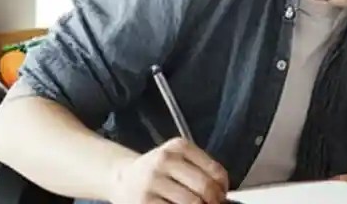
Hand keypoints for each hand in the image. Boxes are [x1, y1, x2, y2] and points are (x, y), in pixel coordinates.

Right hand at [108, 137, 228, 203]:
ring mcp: (153, 182)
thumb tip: (223, 192)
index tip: (222, 194)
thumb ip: (201, 169)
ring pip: (191, 202)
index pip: (215, 170)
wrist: (123, 178)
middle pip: (204, 187)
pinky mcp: (144, 202)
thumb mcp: (178, 159)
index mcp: (179, 146)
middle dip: (214, 201)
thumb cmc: (158, 171)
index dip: (223, 188)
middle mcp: (165, 160)